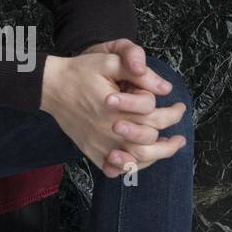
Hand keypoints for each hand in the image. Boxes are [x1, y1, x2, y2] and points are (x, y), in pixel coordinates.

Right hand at [76, 39, 187, 175]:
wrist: (50, 86)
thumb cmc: (81, 71)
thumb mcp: (109, 61)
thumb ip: (138, 73)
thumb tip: (165, 89)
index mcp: (116, 109)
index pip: (155, 117)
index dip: (173, 113)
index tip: (180, 106)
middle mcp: (109, 130)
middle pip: (149, 144)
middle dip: (171, 141)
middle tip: (180, 136)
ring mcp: (99, 144)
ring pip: (135, 161)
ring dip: (157, 157)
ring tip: (169, 148)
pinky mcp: (91, 151)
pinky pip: (115, 169)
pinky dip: (130, 168)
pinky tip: (140, 160)